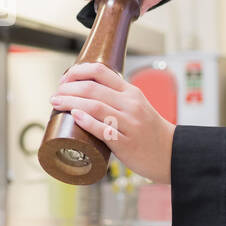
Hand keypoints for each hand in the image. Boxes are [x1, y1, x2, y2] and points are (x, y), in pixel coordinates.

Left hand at [50, 62, 173, 183]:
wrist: (170, 153)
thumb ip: (115, 98)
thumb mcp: (136, 105)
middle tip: (55, 94)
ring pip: (94, 106)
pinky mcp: (126, 143)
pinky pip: (103, 130)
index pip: (101, 71)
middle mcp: (130, 104)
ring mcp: (129, 123)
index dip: (78, 72)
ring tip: (56, 103)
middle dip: (68, 89)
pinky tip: (74, 116)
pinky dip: (87, 121)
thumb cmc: (149, 131)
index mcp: (130, 92)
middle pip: (92, 89)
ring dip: (70, 103)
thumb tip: (83, 94)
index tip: (64, 79)